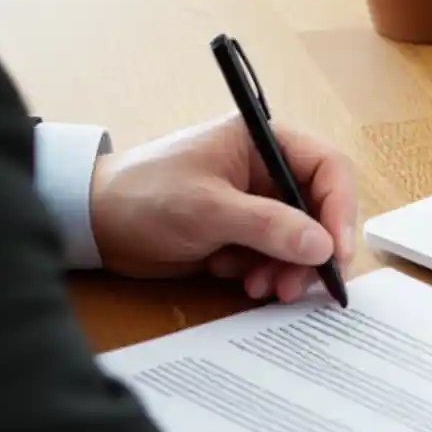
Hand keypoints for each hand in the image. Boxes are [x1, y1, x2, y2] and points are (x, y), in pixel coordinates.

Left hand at [89, 114, 356, 302]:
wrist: (92, 224)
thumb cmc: (145, 195)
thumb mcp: (209, 209)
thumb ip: (269, 226)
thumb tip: (323, 247)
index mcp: (265, 142)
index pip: (327, 168)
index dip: (340, 208)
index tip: (336, 251)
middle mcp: (268, 170)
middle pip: (319, 208)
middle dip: (313, 249)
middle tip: (303, 283)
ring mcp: (257, 203)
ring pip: (300, 239)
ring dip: (289, 268)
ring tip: (266, 289)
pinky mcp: (243, 233)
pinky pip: (275, 256)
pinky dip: (267, 273)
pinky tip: (244, 283)